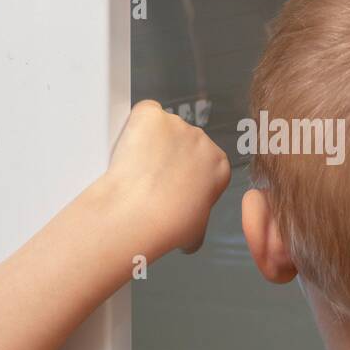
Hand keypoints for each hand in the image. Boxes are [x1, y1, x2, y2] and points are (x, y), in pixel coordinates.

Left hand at [106, 99, 230, 255]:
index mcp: (219, 165)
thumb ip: (198, 224)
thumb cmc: (170, 225)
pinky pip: (144, 112)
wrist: (140, 213)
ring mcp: (177, 124)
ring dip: (150, 142)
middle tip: (150, 179)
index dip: (185, 174)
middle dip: (168, 156)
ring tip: (136, 168)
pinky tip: (129, 148)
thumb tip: (191, 236)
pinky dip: (136, 125)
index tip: (171, 188)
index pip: (204, 161)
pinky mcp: (151, 115)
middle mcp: (203, 139)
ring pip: (161, 128)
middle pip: (183, 142)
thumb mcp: (196, 234)